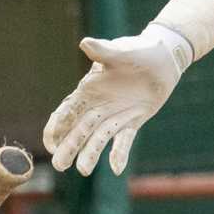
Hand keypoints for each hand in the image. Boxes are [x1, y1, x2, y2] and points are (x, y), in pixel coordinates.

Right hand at [42, 26, 188, 175]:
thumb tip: (85, 43)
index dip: (57, 126)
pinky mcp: (133, 121)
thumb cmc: (138, 50)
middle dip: (69, 146)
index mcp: (89, 89)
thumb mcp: (120, 52)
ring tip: (83, 170)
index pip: (67, 110)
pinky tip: (117, 169)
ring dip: (90, 153)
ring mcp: (115, 115)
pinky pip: (124, 139)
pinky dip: (120, 153)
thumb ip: (103, 52)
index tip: (50, 142)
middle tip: (59, 165)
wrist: (163, 57)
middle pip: (79, 129)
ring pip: (98, 138)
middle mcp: (98, 105)